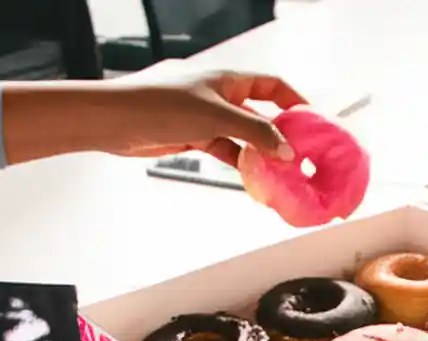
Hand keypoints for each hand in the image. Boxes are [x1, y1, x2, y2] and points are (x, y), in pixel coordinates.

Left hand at [2, 71, 308, 167]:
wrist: (113, 119)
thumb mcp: (217, 117)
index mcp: (227, 78)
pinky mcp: (191, 136)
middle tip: (300, 155)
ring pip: (242, 135)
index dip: (295, 101)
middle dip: (280, 134)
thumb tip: (287, 150)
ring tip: (279, 172)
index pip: (272, 85)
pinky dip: (238, 161)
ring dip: (259, 152)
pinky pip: (224, 149)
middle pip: (260, 113)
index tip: (314, 122)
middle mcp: (218, 94)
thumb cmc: (161, 104)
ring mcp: (204, 116)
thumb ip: (256, 134)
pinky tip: (250, 176)